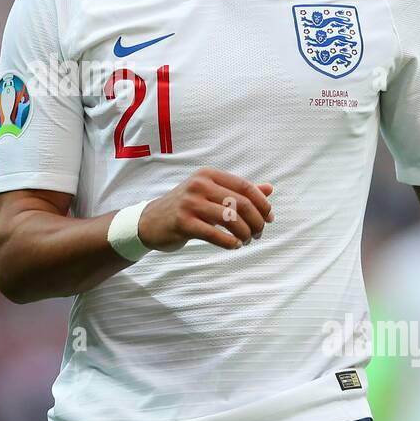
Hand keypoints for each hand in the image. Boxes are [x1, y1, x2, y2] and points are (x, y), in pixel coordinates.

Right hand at [138, 167, 274, 251]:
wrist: (149, 222)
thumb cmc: (185, 208)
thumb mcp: (210, 193)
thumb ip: (239, 191)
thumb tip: (270, 188)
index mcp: (208, 174)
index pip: (245, 187)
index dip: (262, 203)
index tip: (269, 218)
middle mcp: (199, 185)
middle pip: (241, 203)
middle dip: (256, 221)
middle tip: (258, 234)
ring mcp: (190, 203)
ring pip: (230, 219)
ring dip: (245, 233)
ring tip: (246, 241)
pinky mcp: (183, 222)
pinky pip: (214, 234)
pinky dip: (230, 242)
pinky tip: (234, 246)